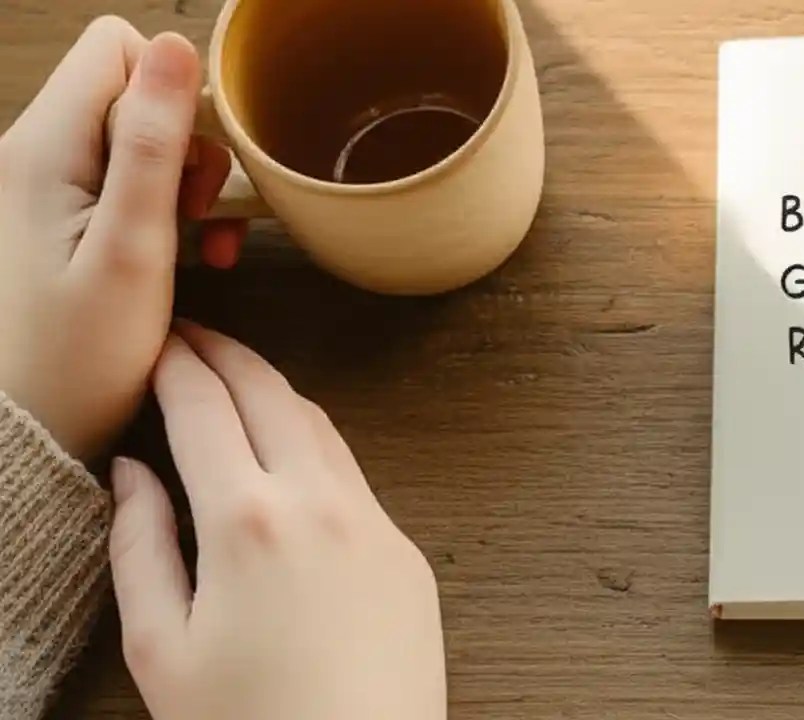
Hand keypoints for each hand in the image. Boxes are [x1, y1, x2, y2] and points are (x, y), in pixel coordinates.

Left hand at [0, 17, 246, 458]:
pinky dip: (166, 210)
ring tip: (200, 248)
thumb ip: (150, 146)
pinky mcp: (56, 217)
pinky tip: (188, 254)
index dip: (174, 95)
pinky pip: (125, 181)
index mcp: (42, 151)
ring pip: (137, 139)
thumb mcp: (132, 252)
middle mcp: (33, 154)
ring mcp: (42, 186)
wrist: (33, 432)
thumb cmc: (79, 357)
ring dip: (184, 186)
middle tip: (197, 218)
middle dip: (186, 148)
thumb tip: (174, 47)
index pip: (117, 49)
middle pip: (132, 93)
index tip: (192, 171)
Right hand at [108, 321, 444, 719]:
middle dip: (227, 354)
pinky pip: (354, 475)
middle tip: (194, 338)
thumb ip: (139, 546)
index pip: (203, 407)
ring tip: (237, 383)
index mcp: (248, 520)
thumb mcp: (161, 648)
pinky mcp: (407, 552)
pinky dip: (314, 445)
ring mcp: (374, 523)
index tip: (156, 345)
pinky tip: (289, 457)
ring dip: (275, 392)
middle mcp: (321, 502)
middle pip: (270, 393)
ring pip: (320, 426)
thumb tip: (133, 472)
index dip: (175, 364)